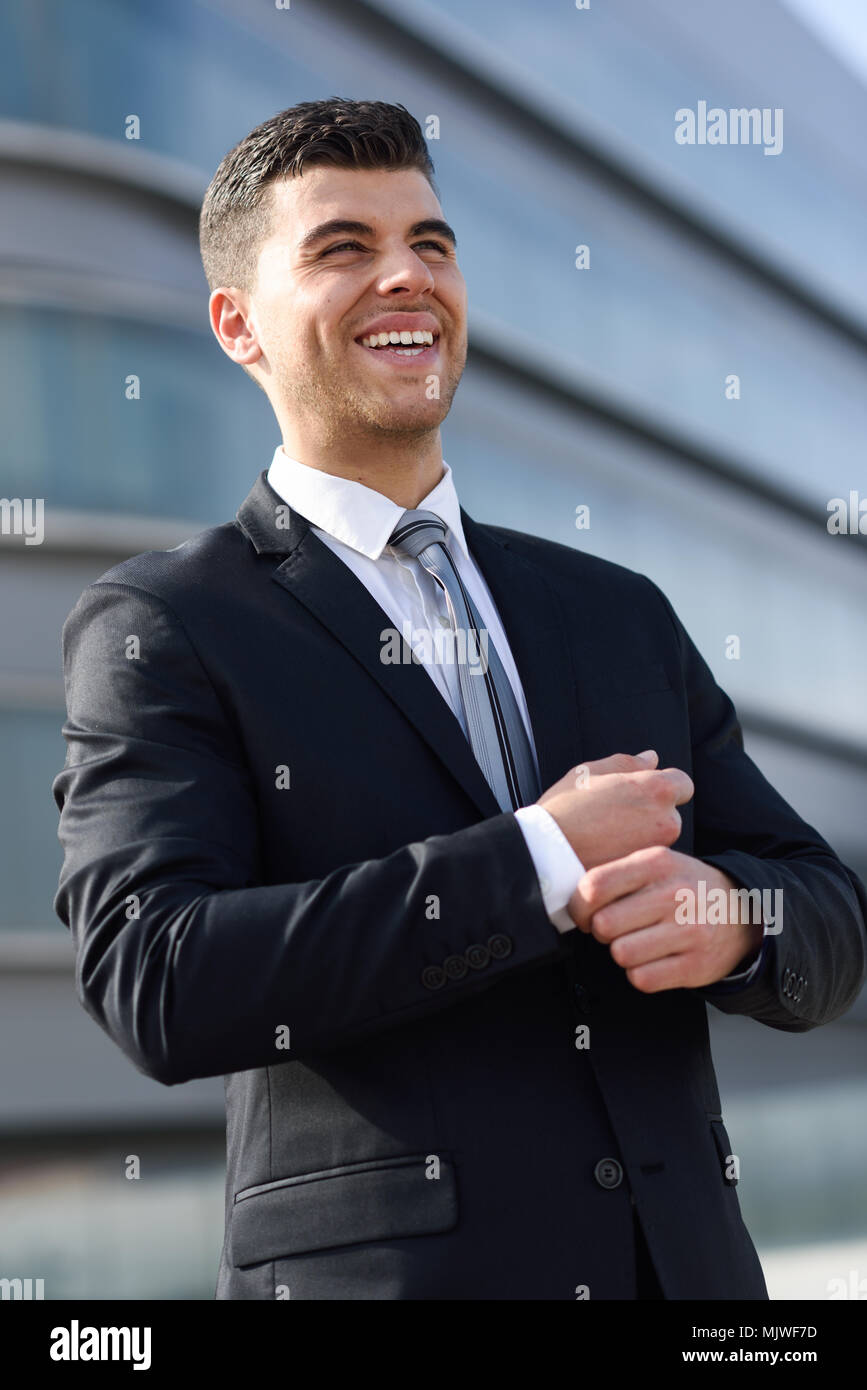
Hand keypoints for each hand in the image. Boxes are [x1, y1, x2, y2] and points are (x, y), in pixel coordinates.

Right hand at [537, 751, 693, 870]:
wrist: (548, 854)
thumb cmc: (565, 809)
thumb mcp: (590, 772)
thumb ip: (628, 762)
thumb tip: (652, 758)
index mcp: (657, 789)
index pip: (682, 783)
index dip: (663, 784)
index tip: (641, 791)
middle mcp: (667, 819)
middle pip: (671, 811)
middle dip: (652, 811)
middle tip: (617, 814)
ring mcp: (659, 849)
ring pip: (660, 836)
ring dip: (644, 833)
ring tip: (609, 833)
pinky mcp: (647, 870)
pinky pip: (647, 856)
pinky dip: (634, 852)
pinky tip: (609, 851)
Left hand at [568, 846, 764, 990]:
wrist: (743, 913)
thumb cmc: (686, 888)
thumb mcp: (657, 864)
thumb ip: (617, 873)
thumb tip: (569, 897)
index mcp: (658, 863)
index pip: (594, 886)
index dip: (578, 906)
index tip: (584, 912)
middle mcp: (675, 895)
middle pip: (603, 924)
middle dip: (601, 930)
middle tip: (615, 928)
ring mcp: (689, 931)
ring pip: (621, 954)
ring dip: (622, 952)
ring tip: (638, 941)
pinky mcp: (695, 966)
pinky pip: (642, 979)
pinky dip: (641, 973)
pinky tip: (653, 959)